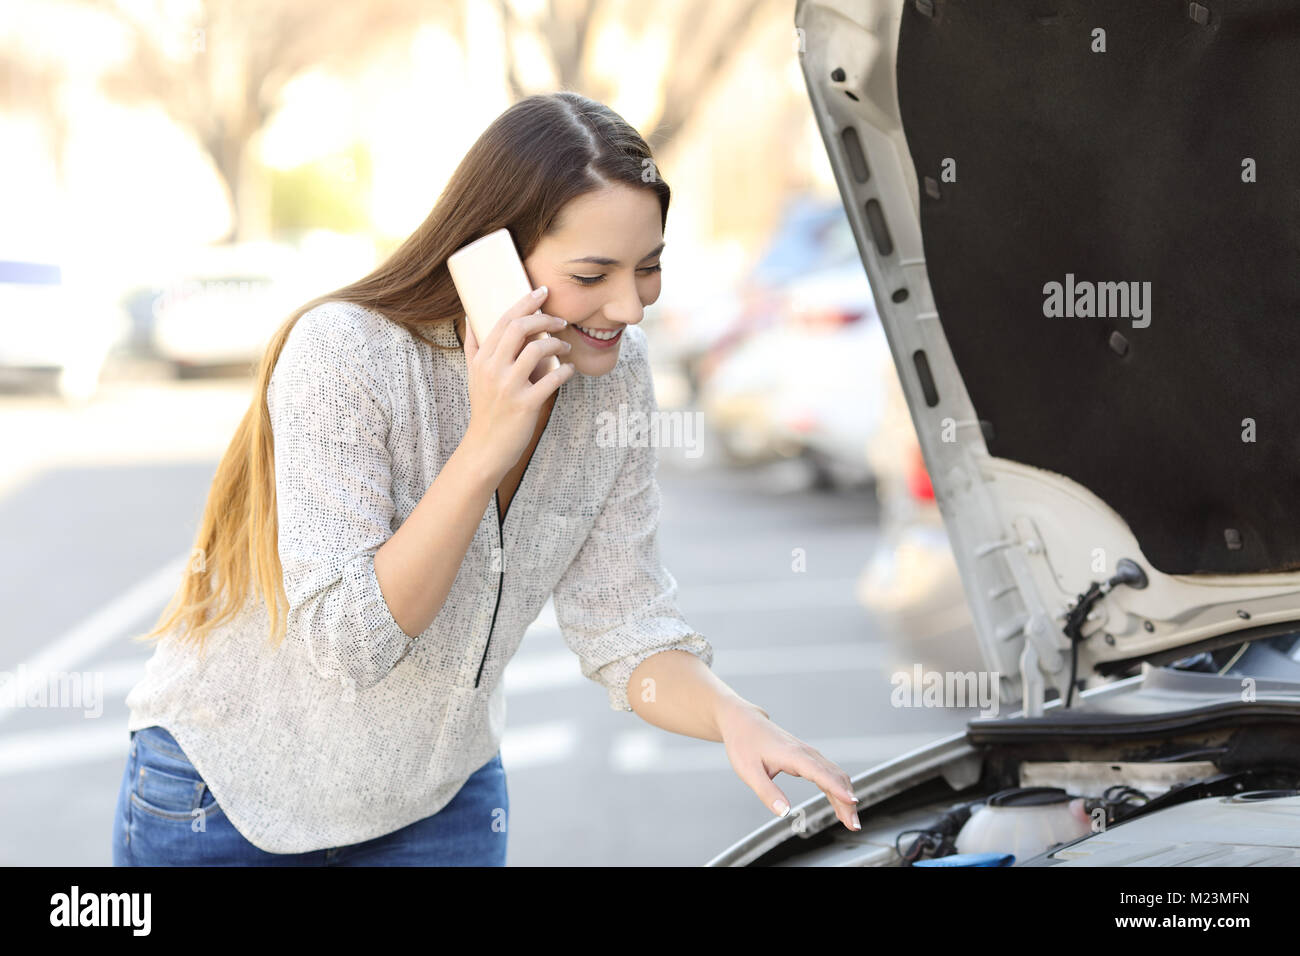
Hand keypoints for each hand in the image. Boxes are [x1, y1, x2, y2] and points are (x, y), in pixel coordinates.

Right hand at [462, 286, 573, 481]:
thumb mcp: (472, 376)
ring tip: (565, 346)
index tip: (541, 291)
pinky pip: (551, 380)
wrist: (486, 448)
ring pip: (536, 350)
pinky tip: (570, 369)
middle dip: (543, 318)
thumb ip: (473, 346)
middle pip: (519, 329)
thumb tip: (470, 316)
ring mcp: (508, 388)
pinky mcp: (525, 405)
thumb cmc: (485, 409)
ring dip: (556, 343)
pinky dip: (565, 371)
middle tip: (560, 320)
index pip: (503, 321)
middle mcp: (493, 370)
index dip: (524, 302)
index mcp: (482, 360)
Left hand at [717, 700, 860, 831]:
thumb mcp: (748, 771)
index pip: (820, 773)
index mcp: (793, 754)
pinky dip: (838, 789)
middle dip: (847, 801)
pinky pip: (828, 774)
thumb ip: (767, 792)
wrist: (744, 722)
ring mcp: (808, 754)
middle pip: (834, 776)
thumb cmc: (744, 744)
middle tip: (854, 825)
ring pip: (835, 775)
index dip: (837, 788)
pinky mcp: (807, 758)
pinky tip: (842, 804)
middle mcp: (805, 753)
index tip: (852, 802)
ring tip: (852, 821)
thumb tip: (784, 812)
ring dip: (846, 796)